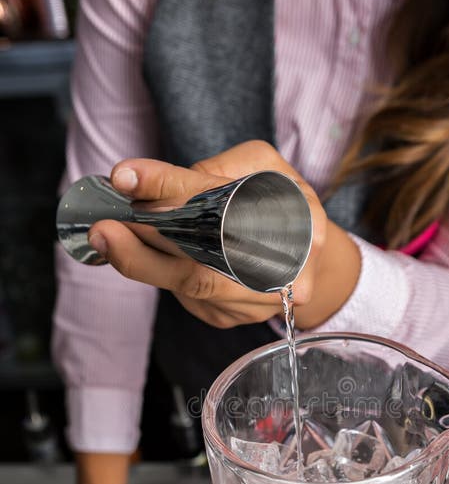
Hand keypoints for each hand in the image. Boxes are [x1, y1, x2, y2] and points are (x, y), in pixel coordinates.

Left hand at [87, 140, 359, 329]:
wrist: (310, 262)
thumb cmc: (284, 204)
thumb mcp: (263, 166)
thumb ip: (218, 168)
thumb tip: (147, 180)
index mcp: (293, 219)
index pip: (219, 204)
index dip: (168, 189)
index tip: (126, 177)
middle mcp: (277, 271)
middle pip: (199, 268)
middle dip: (142, 249)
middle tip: (103, 227)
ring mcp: (252, 303)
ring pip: (187, 287)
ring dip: (142, 261)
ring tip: (111, 236)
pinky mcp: (227, 317)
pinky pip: (186, 297)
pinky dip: (162, 271)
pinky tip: (155, 251)